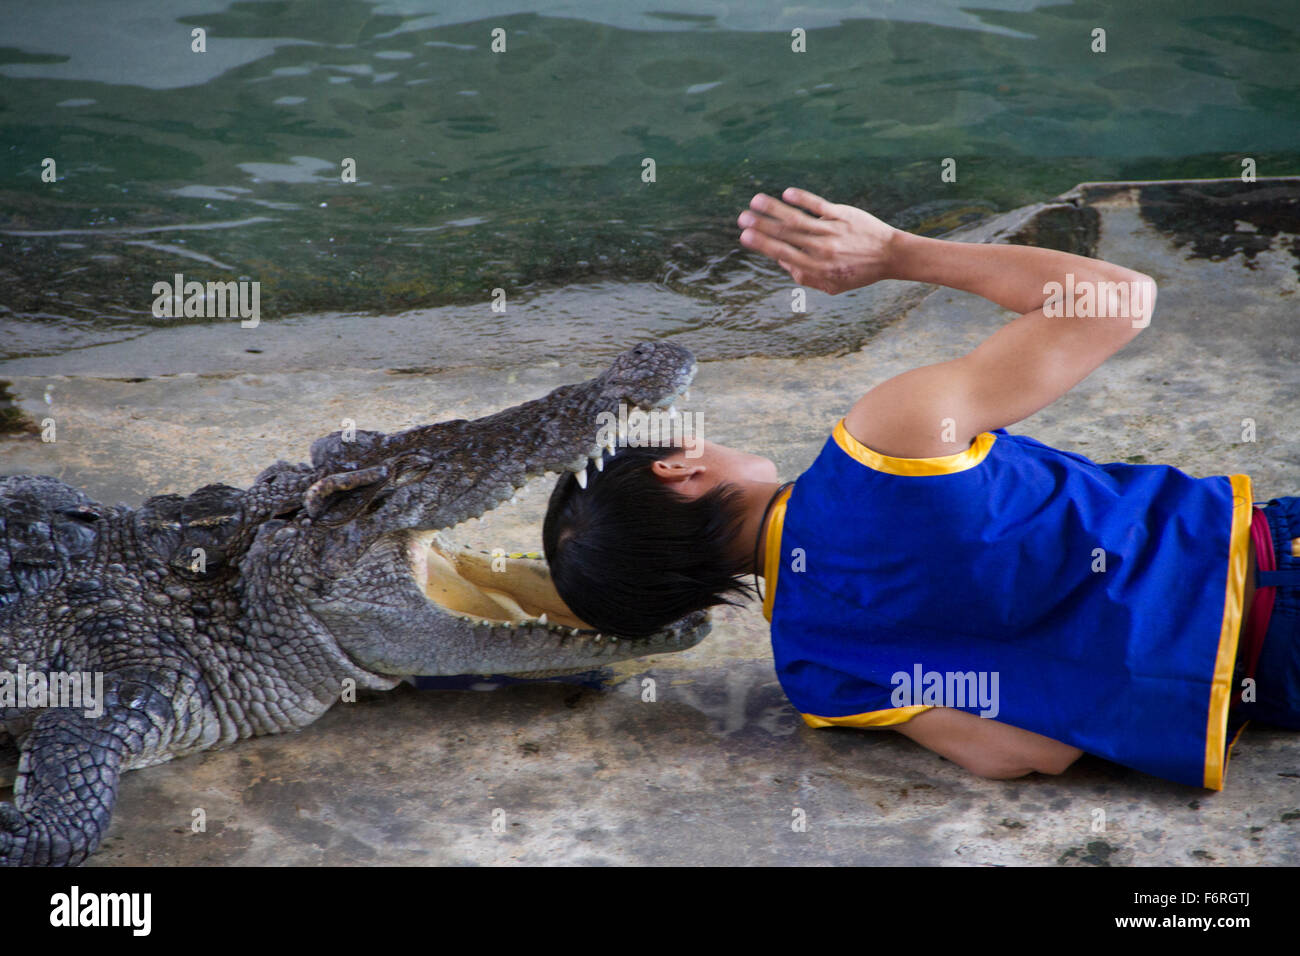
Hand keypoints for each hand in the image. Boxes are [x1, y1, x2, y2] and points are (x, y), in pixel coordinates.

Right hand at [737, 188, 899, 293]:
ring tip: (756, 200)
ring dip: (774, 209)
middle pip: (786, 235)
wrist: (890, 255)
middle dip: (761, 225)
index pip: (784, 254)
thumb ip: (806, 277)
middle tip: (741, 217)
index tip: (745, 236)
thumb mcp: (833, 285)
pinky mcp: (843, 215)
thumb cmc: (859, 272)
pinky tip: (786, 193)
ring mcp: (832, 231)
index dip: (763, 245)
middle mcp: (823, 250)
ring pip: (798, 219)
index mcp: (817, 268)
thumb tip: (782, 261)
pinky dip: (802, 199)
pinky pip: (819, 206)